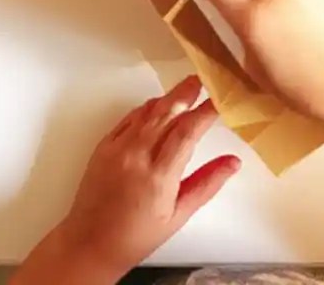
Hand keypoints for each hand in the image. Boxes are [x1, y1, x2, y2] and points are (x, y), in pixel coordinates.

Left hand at [14, 76, 239, 283]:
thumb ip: (206, 184)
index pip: (188, 131)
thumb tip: (232, 162)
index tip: (221, 100)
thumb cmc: (134, 236)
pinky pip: (128, 119)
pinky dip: (146, 109)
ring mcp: (117, 149)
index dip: (206, 111)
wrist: (90, 243)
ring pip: (147, 111)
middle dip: (187, 92)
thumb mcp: (178, 215)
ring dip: (168, 98)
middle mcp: (136, 157)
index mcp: (158, 176)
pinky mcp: (103, 147)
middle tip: (204, 80)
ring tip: (185, 90)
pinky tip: (157, 107)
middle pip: (166, 112)